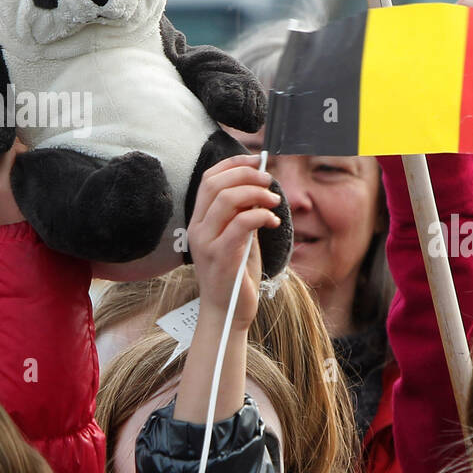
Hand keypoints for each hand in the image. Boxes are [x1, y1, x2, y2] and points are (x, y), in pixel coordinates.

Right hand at [186, 154, 280, 328]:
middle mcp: (198, 229)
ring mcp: (206, 243)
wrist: (227, 312)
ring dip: (257, 194)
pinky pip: (242, 224)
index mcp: (199, 221)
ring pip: (228, 200)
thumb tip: (261, 186)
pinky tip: (273, 222)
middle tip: (270, 181)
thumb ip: (244, 213)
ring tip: (274, 201)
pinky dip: (262, 216)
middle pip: (217, 184)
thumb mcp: (240, 237)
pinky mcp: (221, 257)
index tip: (257, 160)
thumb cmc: (236, 274)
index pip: (208, 179)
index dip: (233, 163)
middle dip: (247, 175)